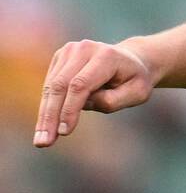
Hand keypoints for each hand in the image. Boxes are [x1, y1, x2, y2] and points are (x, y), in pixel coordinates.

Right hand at [33, 40, 154, 147]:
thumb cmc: (135, 80)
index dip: (70, 109)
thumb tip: (83, 105)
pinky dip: (47, 106)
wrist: (133, 60)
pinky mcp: (61, 57)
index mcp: (106, 56)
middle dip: (51, 116)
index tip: (64, 132)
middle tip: (43, 142)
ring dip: (45, 114)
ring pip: (51, 87)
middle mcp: (84, 49)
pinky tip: (46, 125)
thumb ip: (112, 100)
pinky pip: (50, 85)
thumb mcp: (137, 93)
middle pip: (61, 85)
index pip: (81, 84)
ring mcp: (70, 51)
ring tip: (41, 140)